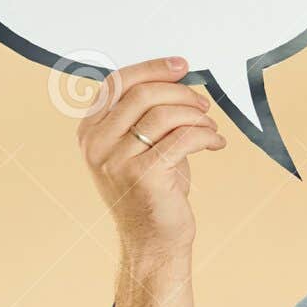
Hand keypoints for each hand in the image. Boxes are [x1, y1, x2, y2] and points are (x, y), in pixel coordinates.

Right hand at [76, 56, 223, 258]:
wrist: (153, 240)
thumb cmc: (151, 190)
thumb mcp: (137, 147)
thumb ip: (143, 113)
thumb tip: (175, 76)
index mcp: (89, 131)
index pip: (117, 82)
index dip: (152, 68)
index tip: (181, 66)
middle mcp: (96, 144)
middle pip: (143, 93)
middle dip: (181, 93)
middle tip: (204, 105)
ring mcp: (117, 160)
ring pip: (165, 114)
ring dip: (197, 116)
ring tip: (210, 128)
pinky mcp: (144, 175)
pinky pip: (183, 138)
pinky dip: (207, 136)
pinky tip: (216, 144)